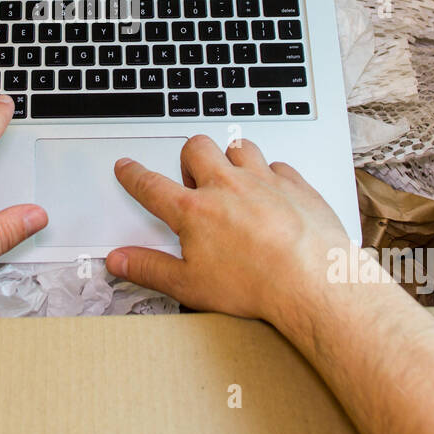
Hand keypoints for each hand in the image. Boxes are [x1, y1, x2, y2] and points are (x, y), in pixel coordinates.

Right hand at [105, 134, 349, 324]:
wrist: (313, 281)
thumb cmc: (256, 284)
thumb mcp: (189, 286)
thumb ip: (150, 269)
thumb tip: (120, 260)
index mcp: (195, 211)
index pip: (152, 186)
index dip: (134, 175)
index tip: (127, 167)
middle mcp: (227, 186)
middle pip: (197, 148)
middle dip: (189, 158)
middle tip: (194, 180)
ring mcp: (263, 181)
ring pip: (239, 147)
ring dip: (231, 158)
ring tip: (232, 179)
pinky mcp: (295, 185)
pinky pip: (278, 165)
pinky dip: (271, 174)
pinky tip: (272, 192)